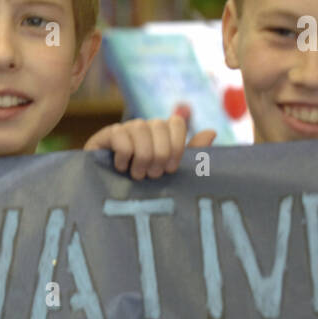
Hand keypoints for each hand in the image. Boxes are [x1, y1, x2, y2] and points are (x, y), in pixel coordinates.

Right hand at [84, 105, 216, 179]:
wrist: (106, 196)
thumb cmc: (142, 186)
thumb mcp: (168, 172)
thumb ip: (191, 154)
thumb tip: (212, 132)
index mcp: (161, 133)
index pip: (176, 123)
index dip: (177, 145)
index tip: (171, 169)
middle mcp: (143, 126)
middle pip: (159, 125)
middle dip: (159, 154)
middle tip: (153, 176)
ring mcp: (123, 129)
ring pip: (140, 128)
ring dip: (142, 156)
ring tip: (138, 175)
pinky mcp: (104, 135)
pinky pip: (120, 135)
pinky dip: (124, 155)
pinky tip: (121, 168)